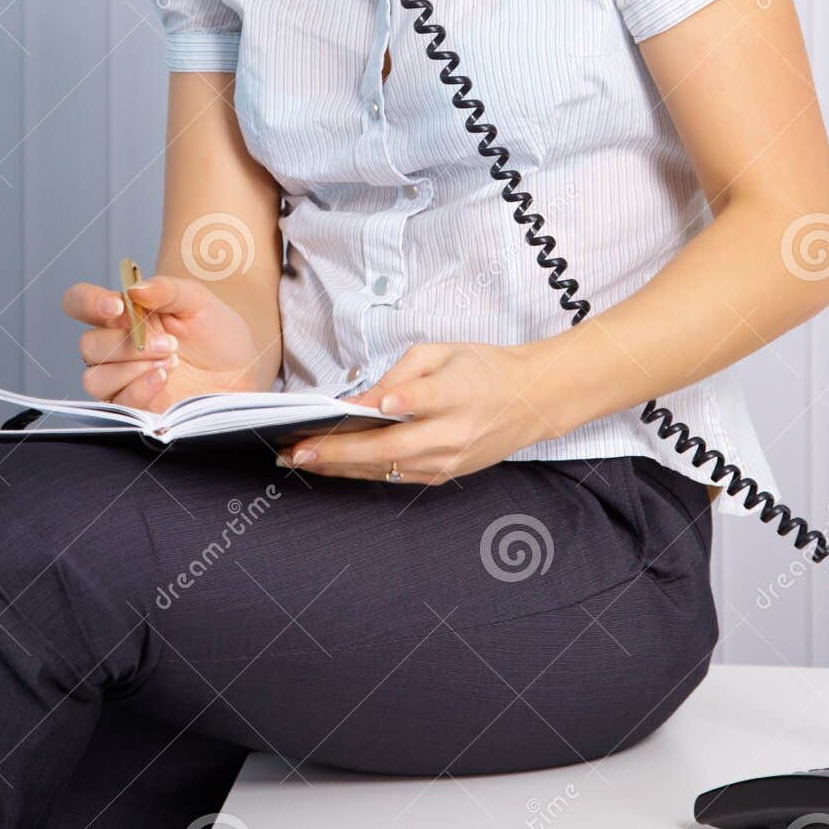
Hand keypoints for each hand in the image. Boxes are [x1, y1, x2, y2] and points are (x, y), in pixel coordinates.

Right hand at [61, 274, 262, 415]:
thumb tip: (135, 289)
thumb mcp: (199, 301)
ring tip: (170, 362)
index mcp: (122, 314)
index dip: (87, 303)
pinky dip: (138, 389)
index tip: (116, 307)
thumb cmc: (216, 332)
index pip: (80, 302)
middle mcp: (114, 346)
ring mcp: (121, 379)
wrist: (241, 371)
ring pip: (95, 378)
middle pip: (88, 345)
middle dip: (125, 344)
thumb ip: (167, 290)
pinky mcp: (133, 407)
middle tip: (168, 343)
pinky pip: (116, 404)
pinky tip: (162, 379)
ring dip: (130, 368)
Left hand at [277, 341, 546, 483]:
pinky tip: (330, 465)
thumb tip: (361, 401)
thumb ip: (402, 374)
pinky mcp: (445, 475)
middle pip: (392, 448)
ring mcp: (450, 461)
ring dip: (340, 467)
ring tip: (298, 460)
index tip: (375, 404)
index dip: (402, 401)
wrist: (531, 402)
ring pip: (387, 469)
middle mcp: (454, 433)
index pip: (427, 398)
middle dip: (339, 452)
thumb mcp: (443, 352)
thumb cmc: (482, 368)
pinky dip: (360, 470)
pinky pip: (396, 476)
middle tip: (297, 451)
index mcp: (459, 392)